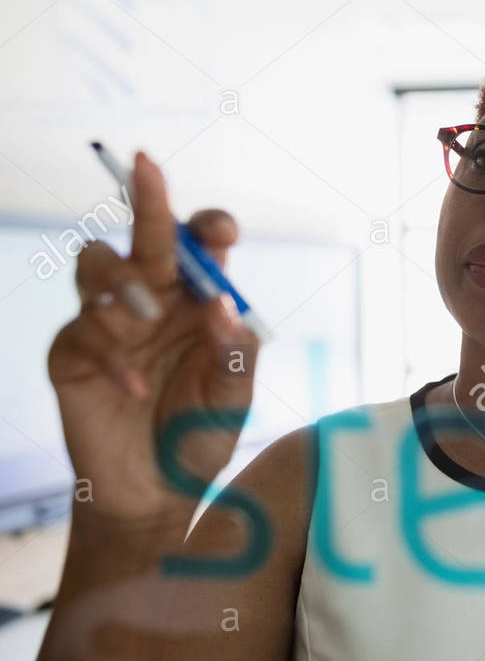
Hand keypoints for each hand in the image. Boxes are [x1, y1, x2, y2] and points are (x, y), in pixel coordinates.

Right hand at [48, 152, 257, 527]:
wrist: (157, 493)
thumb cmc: (200, 436)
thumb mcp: (234, 398)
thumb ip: (235, 354)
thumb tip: (224, 304)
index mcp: (199, 300)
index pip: (202, 246)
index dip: (208, 226)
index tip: (222, 230)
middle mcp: (153, 299)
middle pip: (145, 236)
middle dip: (148, 200)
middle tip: (149, 167)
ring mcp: (109, 321)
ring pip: (97, 264)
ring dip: (122, 279)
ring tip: (147, 312)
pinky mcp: (73, 352)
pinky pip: (83, 332)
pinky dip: (114, 357)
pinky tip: (138, 387)